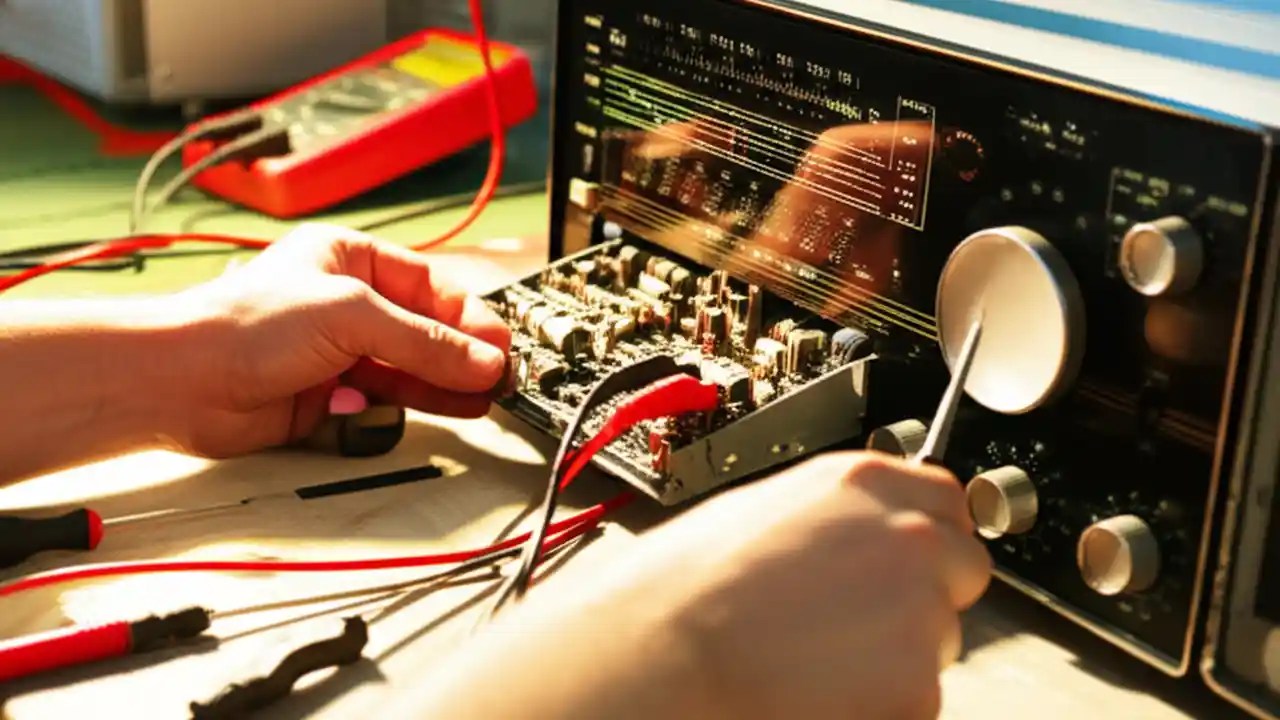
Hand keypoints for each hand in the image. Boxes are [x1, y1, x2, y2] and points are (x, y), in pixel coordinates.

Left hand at [169, 223, 510, 457]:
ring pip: (411, 365)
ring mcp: (340, 350)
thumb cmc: (241, 326)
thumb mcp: (351, 316)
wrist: (184, 383)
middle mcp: (347, 303)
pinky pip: (389, 397)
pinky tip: (447, 406)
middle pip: (425, 328)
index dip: (469, 316)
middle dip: (464, 352)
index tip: (498, 343)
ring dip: (448, 381)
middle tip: (500, 374)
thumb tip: (479, 357)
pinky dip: (418, 403)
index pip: (430, 286)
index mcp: (350, 259)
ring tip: (485, 395)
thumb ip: (423, 341)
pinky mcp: (331, 394)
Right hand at [402, 451, 990, 719]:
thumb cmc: (682, 588)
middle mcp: (907, 539)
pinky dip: (882, 702)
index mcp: (863, 482)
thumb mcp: (759, 510)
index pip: (947, 501)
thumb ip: (832, 514)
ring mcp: (918, 615)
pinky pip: (917, 698)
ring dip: (896, 652)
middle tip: (859, 621)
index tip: (911, 556)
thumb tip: (853, 531)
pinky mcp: (916, 689)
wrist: (661, 657)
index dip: (925, 536)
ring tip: (817, 659)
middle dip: (925, 594)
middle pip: (960, 567)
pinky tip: (819, 690)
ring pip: (939, 639)